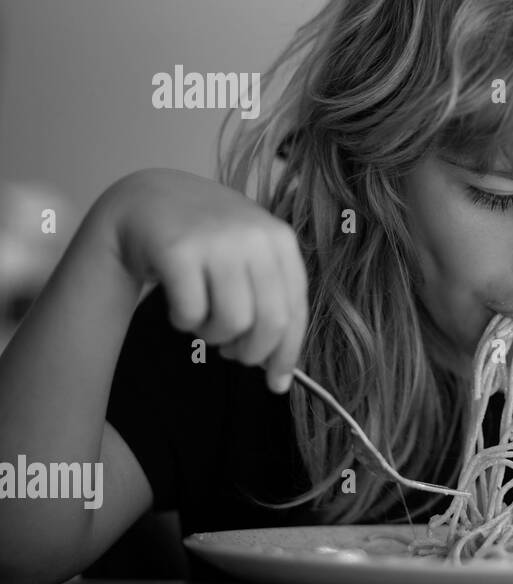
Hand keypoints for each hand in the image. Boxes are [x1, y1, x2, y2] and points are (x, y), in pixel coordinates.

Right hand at [96, 168, 307, 393]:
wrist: (146, 199)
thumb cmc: (204, 240)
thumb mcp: (248, 254)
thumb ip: (269, 298)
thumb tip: (280, 374)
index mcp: (280, 240)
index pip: (296, 310)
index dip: (288, 353)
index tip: (277, 383)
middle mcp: (254, 236)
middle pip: (270, 322)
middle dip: (252, 353)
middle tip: (232, 353)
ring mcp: (217, 240)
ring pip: (232, 322)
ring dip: (214, 336)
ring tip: (202, 319)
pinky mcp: (178, 249)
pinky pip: (191, 313)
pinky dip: (184, 322)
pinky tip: (179, 306)